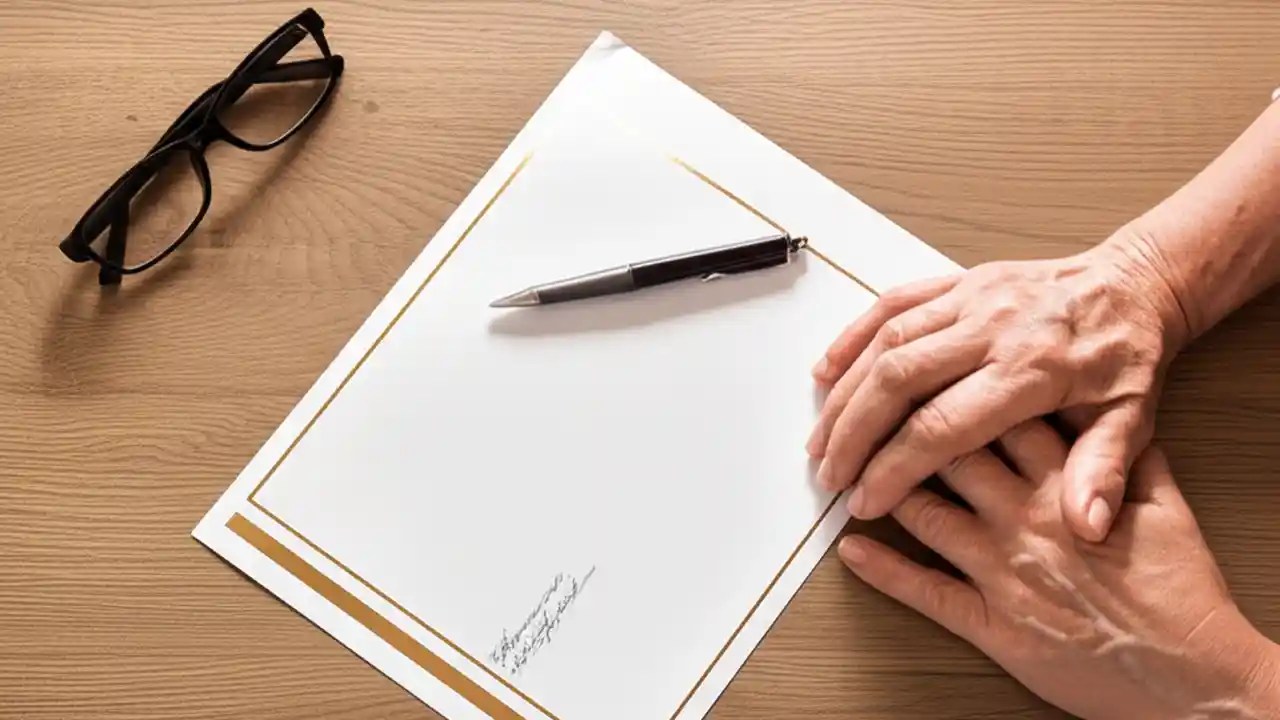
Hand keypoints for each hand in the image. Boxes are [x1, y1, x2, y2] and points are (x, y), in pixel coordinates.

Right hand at [808, 235, 1189, 540]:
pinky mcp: (959, 281)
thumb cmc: (1128, 357)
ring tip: (820, 437)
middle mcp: (992, 328)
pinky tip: (827, 370)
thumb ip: (1104, 471)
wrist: (1134, 282)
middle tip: (828, 475)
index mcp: (1031, 370)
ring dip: (844, 392)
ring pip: (886, 342)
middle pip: (897, 381)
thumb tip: (1087, 527)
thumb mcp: (1132, 419)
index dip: (893, 468)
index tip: (864, 502)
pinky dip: (853, 337)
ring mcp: (971, 298)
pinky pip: (893, 303)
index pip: (941, 426)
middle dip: (853, 434)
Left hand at [838, 422, 1279, 719]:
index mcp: (1067, 485)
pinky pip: (925, 591)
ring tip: (850, 469)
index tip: (928, 376)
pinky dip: (883, 570)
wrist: (1190, 677)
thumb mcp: (1166, 511)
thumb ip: (1128, 459)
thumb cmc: (1178, 595)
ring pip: (928, 513)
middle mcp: (1027, 519)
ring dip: (884, 489)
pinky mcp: (992, 623)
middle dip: (905, 430)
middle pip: (951, 457)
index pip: (1000, 422)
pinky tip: (851, 550)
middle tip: (871, 411)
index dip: (958, 394)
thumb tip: (1107, 422)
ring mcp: (1004, 570)